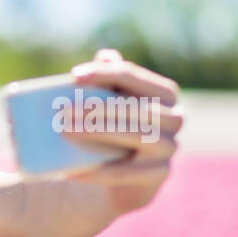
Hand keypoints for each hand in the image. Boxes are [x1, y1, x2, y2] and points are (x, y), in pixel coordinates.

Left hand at [43, 49, 181, 236]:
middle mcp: (174, 118)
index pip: (132, 76)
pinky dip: (98, 171)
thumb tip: (105, 55)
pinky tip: (72, 171)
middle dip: (97, 106)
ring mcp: (170, 148)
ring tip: (66, 131)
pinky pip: (128, 172)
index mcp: (164, 94)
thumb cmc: (110, 134)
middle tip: (63, 111)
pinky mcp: (159, 176)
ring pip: (136, 135)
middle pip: (134, 107)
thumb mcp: (108, 105)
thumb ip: (109, 79)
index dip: (104, 74)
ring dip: (99, 131)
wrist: (115, 181)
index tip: (73, 76)